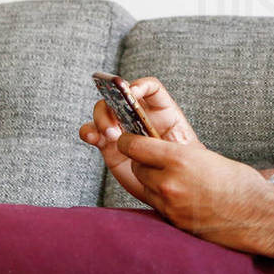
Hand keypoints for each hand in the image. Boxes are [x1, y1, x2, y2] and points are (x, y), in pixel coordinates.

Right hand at [79, 76, 201, 202]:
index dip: (141, 85)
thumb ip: (168, 145)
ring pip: (104, 111)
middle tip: (117, 124)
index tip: (132, 92)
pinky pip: (94, 132)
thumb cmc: (184, 168)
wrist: (173, 188)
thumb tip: (153, 141)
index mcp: (162, 111)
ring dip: (101, 118)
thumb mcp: (185, 152)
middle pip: (120, 95)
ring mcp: (123, 128)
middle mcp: (139, 116)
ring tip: (109, 134)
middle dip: (114, 103)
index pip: (150, 88)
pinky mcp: (109, 144)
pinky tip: (92, 137)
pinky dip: (89, 131)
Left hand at [115, 131, 273, 252]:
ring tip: (169, 177)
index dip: (129, 141)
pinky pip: (155, 205)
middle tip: (154, 158)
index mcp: (179, 159)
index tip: (129, 139)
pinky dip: (160, 198)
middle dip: (142, 161)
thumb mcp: (206, 157)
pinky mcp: (173, 222)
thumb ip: (178, 154)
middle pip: (137, 167)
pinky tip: (177, 195)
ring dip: (150, 180)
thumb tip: (158, 151)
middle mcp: (168, 183)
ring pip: (144, 187)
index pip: (134, 146)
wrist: (256, 216)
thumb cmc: (239, 183)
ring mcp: (169, 206)